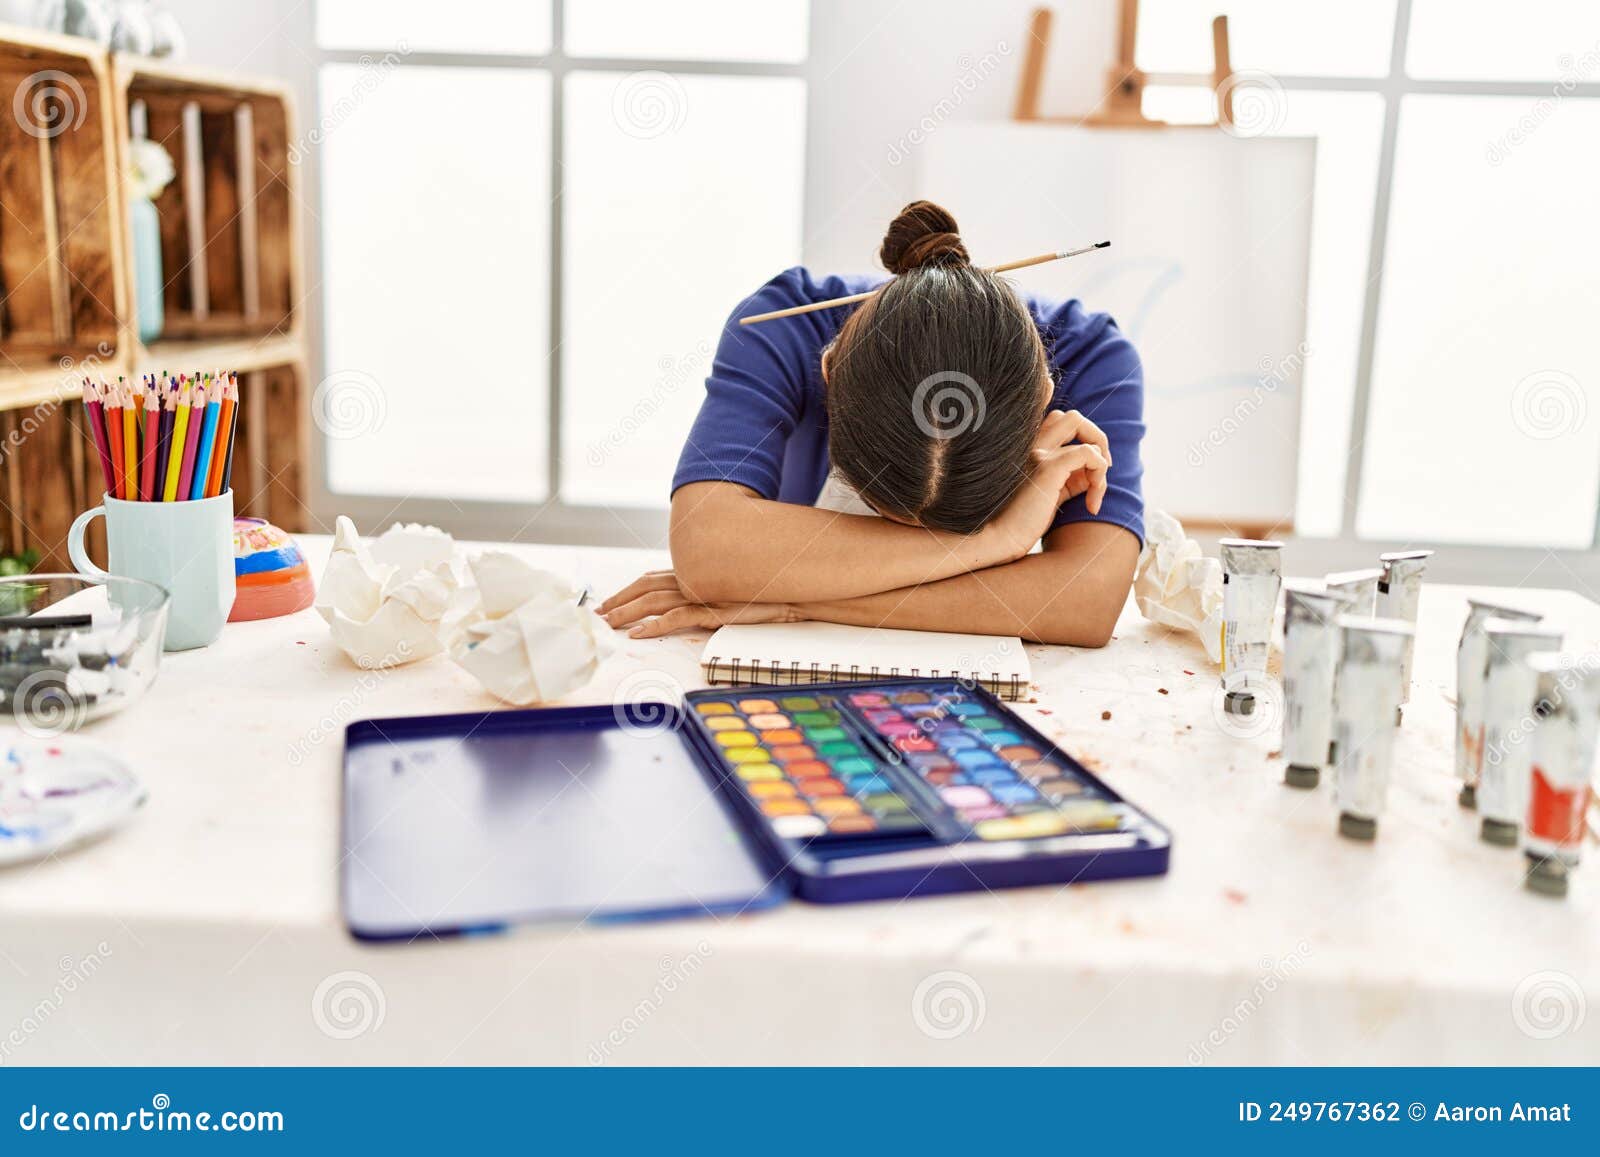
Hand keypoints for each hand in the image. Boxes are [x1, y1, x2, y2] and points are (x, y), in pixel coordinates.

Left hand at [598, 571, 801, 638]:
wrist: (792, 592)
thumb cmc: (763, 592)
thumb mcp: (729, 590)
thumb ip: (707, 591)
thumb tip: (688, 601)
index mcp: (694, 573)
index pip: (651, 578)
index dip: (628, 589)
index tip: (610, 601)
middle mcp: (693, 578)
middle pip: (645, 587)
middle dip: (619, 601)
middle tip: (600, 614)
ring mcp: (702, 593)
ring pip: (653, 602)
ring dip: (628, 613)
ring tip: (610, 624)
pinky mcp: (712, 609)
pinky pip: (675, 618)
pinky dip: (653, 626)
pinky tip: (638, 634)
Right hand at [986, 409, 1110, 559]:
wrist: (997, 539)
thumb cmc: (1020, 525)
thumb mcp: (1048, 497)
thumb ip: (1067, 481)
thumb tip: (1093, 476)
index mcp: (1028, 449)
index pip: (1059, 423)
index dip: (1081, 440)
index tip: (1087, 473)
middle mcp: (1030, 445)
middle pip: (1072, 417)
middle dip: (1096, 439)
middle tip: (1098, 474)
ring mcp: (1038, 453)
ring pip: (1083, 432)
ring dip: (1101, 462)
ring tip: (1095, 494)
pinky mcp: (1047, 468)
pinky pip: (1088, 453)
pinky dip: (1100, 474)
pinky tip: (1092, 503)